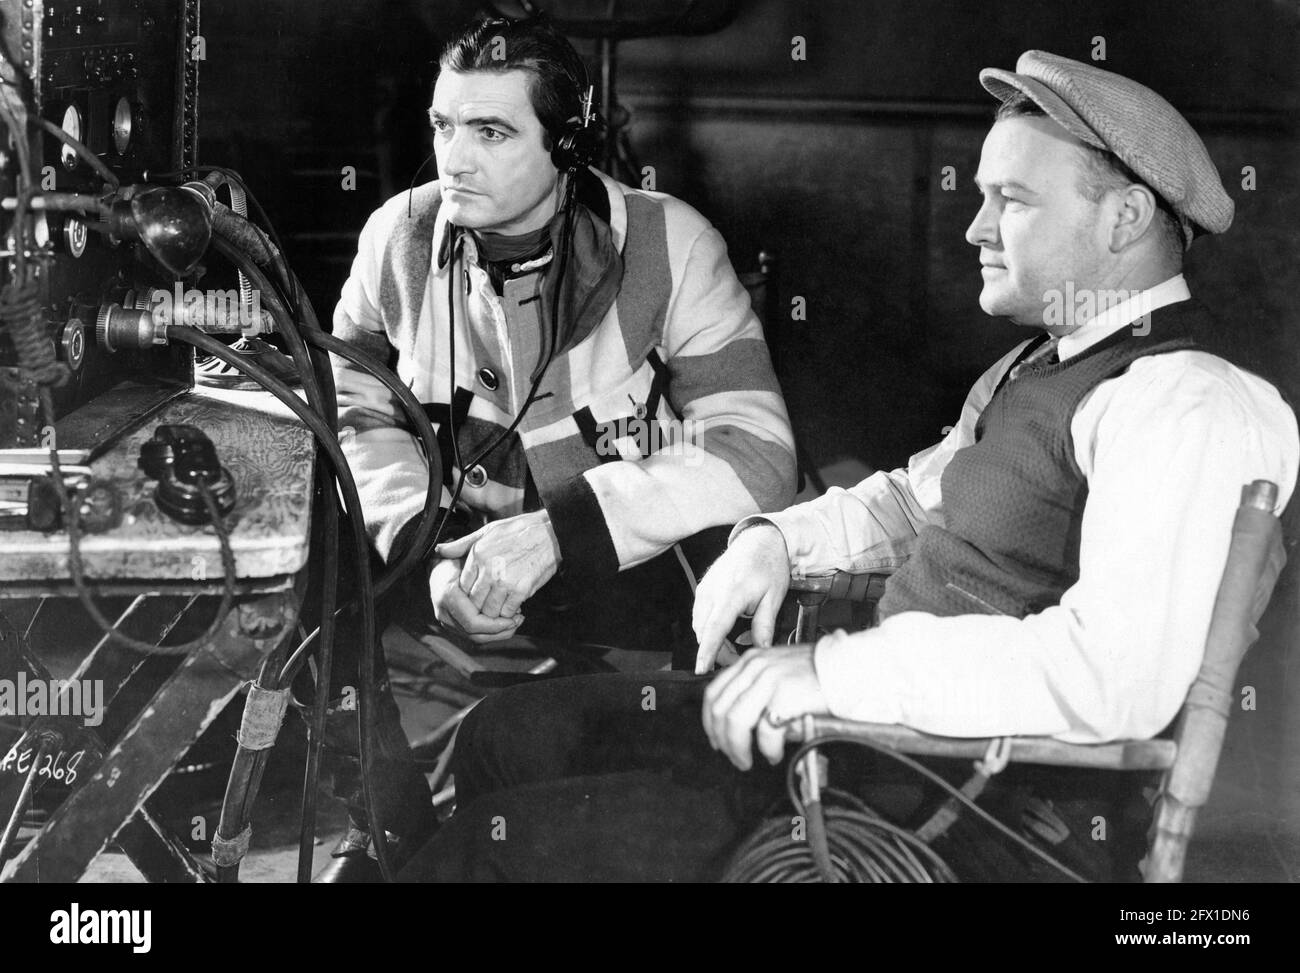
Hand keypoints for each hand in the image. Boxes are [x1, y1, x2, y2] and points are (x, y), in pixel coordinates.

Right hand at [428, 556, 523, 643]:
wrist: (443, 570)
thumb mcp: (465, 552)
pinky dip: (493, 632)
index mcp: (447, 595)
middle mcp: (444, 612)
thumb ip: (461, 548)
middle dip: (500, 630)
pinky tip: (508, 622)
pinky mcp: (454, 626)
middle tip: (519, 620)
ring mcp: (447, 621)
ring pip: (476, 638)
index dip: (495, 624)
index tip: (514, 616)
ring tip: (516, 621)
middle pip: (475, 634)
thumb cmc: (459, 558)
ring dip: (499, 633)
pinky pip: (475, 636)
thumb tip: (444, 549)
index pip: (472, 621)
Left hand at [435, 510, 559, 619]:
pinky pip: (507, 611)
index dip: (468, 594)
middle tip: (488, 607)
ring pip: (489, 610)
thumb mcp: (487, 531)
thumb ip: (462, 544)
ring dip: (495, 613)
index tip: (476, 595)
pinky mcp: (521, 589)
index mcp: (477, 555)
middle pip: (473, 602)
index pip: (462, 586)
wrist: (550, 533)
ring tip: (501, 608)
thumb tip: (440, 550)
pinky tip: (514, 607)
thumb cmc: (520, 531)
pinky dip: (510, 613)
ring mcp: (504, 581)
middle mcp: (488, 569)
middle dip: (479, 608)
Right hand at [693, 523, 791, 673]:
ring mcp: (705, 590)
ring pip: (700, 626)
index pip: (715, 628)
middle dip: (717, 652)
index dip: (707, 651)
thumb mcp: (774, 597)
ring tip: (733, 648)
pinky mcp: (703, 590)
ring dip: (712, 641)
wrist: (759, 541)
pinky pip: (700, 616)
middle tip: (737, 660)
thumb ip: (764, 625)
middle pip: (705, 632)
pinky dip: (709, 629)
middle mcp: (713, 592)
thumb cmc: (769, 566)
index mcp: (732, 593)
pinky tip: (725, 632)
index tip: (701, 668)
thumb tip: (761, 649)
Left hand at [701, 645, 829, 769]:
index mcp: (752, 661)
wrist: (850, 669)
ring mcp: (769, 680)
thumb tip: (745, 727)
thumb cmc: (820, 675)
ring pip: (735, 721)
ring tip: (746, 761)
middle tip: (733, 757)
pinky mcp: (784, 696)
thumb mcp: (782, 672)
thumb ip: (760, 691)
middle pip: (721, 709)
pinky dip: (766, 749)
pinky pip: (764, 730)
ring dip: (737, 748)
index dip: (710, 720)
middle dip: (722, 739)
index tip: (716, 739)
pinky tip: (773, 754)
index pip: (715, 691)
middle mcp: (755, 667)